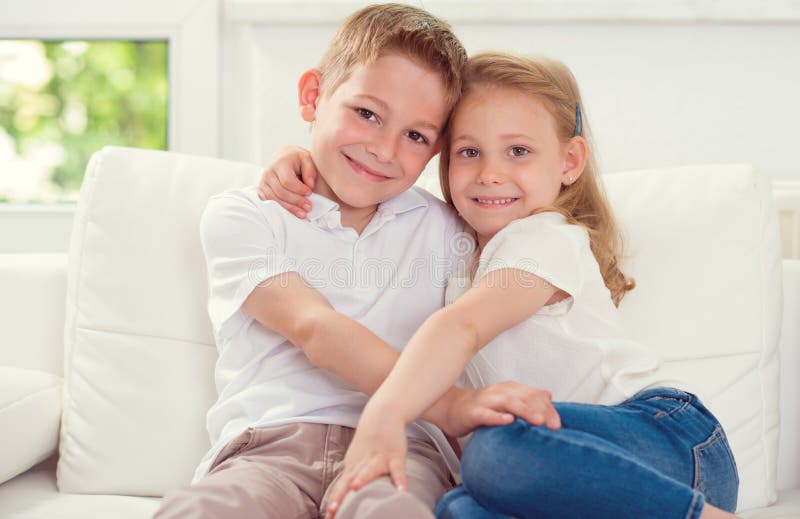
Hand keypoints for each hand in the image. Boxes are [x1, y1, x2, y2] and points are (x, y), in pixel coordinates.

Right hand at [257, 145, 318, 217]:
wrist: (283, 157)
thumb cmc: (297, 160)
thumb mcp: (307, 159)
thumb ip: (310, 172)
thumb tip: (309, 186)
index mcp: (280, 163)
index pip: (287, 180)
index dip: (299, 189)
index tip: (310, 192)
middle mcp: (269, 172)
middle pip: (281, 192)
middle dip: (296, 201)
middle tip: (309, 207)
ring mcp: (263, 181)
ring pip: (274, 199)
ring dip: (289, 208)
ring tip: (302, 213)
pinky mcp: (261, 189)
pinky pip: (269, 202)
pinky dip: (280, 208)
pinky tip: (291, 212)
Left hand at [325, 409, 407, 517]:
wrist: (382, 414)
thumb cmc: (371, 441)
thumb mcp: (358, 459)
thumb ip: (354, 476)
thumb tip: (349, 495)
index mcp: (352, 466)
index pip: (340, 486)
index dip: (334, 501)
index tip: (328, 516)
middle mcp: (362, 463)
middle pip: (349, 481)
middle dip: (340, 496)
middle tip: (332, 511)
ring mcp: (378, 458)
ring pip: (369, 470)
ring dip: (362, 479)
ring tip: (355, 489)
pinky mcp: (395, 455)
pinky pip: (397, 469)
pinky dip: (400, 479)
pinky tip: (402, 491)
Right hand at [441, 382, 560, 437]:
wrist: (450, 408)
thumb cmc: (482, 407)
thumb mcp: (507, 401)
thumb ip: (527, 398)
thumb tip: (548, 395)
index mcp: (510, 389)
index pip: (533, 395)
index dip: (548, 407)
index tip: (558, 423)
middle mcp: (499, 392)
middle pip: (524, 397)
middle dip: (541, 409)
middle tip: (555, 424)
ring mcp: (485, 402)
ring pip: (507, 402)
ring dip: (524, 410)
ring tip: (538, 420)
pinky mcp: (472, 413)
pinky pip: (485, 414)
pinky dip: (497, 417)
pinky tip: (508, 421)